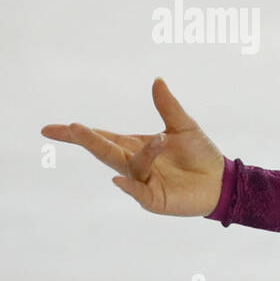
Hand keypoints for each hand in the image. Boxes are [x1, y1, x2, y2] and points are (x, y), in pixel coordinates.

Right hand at [41, 77, 225, 216]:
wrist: (223, 180)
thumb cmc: (202, 155)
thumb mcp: (184, 127)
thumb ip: (168, 106)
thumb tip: (157, 80)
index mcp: (136, 146)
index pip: (103, 137)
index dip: (80, 133)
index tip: (54, 128)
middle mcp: (134, 164)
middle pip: (105, 151)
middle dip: (87, 140)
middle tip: (71, 128)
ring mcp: (142, 183)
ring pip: (129, 167)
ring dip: (141, 153)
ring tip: (160, 141)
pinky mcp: (154, 199)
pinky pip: (138, 192)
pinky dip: (129, 187)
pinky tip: (118, 180)